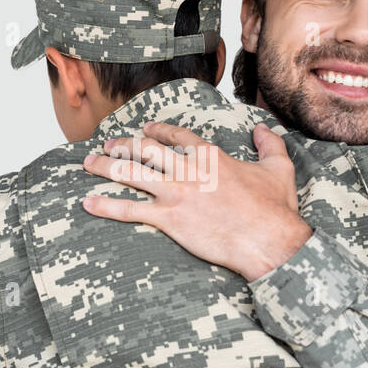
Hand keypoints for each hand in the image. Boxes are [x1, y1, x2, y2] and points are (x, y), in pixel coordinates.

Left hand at [82, 121, 312, 281]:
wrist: (267, 239)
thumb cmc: (274, 208)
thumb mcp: (279, 168)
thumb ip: (270, 144)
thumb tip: (263, 129)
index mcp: (211, 156)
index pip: (178, 136)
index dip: (159, 130)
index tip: (147, 128)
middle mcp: (187, 170)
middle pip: (146, 150)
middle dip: (123, 145)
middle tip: (107, 145)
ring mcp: (175, 193)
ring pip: (130, 173)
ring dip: (106, 167)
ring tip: (88, 164)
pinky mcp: (168, 218)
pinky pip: (129, 210)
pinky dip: (106, 206)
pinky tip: (88, 204)